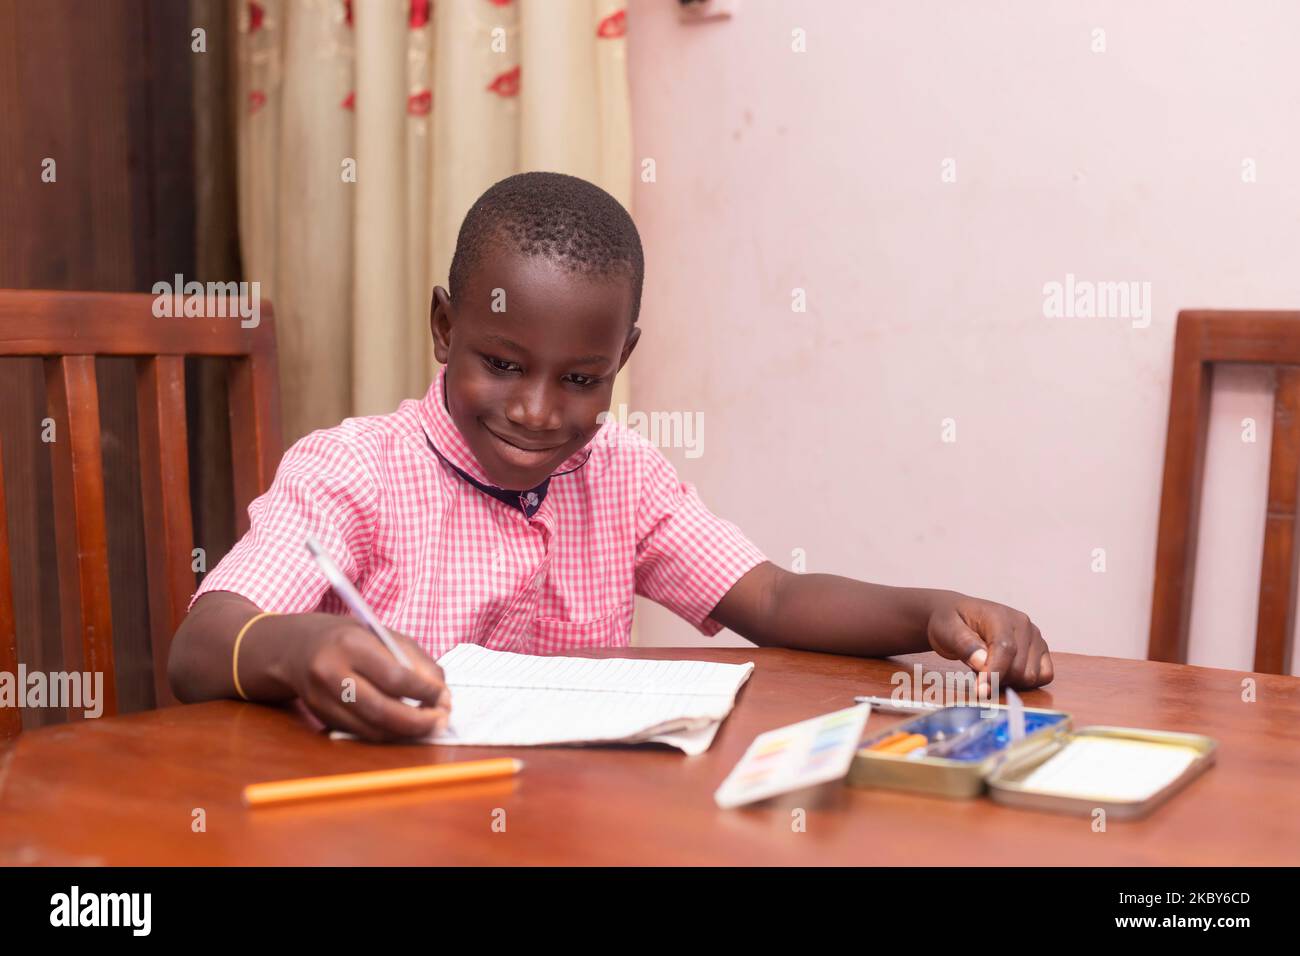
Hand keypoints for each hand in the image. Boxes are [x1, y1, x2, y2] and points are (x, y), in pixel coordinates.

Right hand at [284, 615, 451, 741]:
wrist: (297, 647)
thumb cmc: (350, 638)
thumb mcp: (384, 635)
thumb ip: (416, 660)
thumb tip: (442, 693)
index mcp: (351, 645)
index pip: (395, 677)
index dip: (425, 692)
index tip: (445, 697)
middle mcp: (332, 673)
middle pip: (382, 710)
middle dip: (419, 721)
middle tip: (442, 721)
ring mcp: (322, 700)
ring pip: (372, 728)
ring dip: (406, 732)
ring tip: (428, 726)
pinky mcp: (321, 718)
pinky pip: (361, 733)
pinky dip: (388, 734)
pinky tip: (404, 727)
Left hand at [925, 593, 1053, 691]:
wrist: (956, 616)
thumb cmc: (950, 622)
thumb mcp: (946, 630)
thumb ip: (964, 645)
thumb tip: (982, 662)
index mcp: (1000, 616)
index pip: (1005, 649)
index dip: (994, 674)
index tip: (981, 692)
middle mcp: (1024, 625)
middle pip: (1019, 668)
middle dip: (997, 679)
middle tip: (976, 671)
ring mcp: (1034, 637)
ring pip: (1032, 676)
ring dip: (1009, 681)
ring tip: (989, 668)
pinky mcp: (1040, 650)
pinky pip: (1044, 676)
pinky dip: (1025, 682)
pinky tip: (1005, 674)